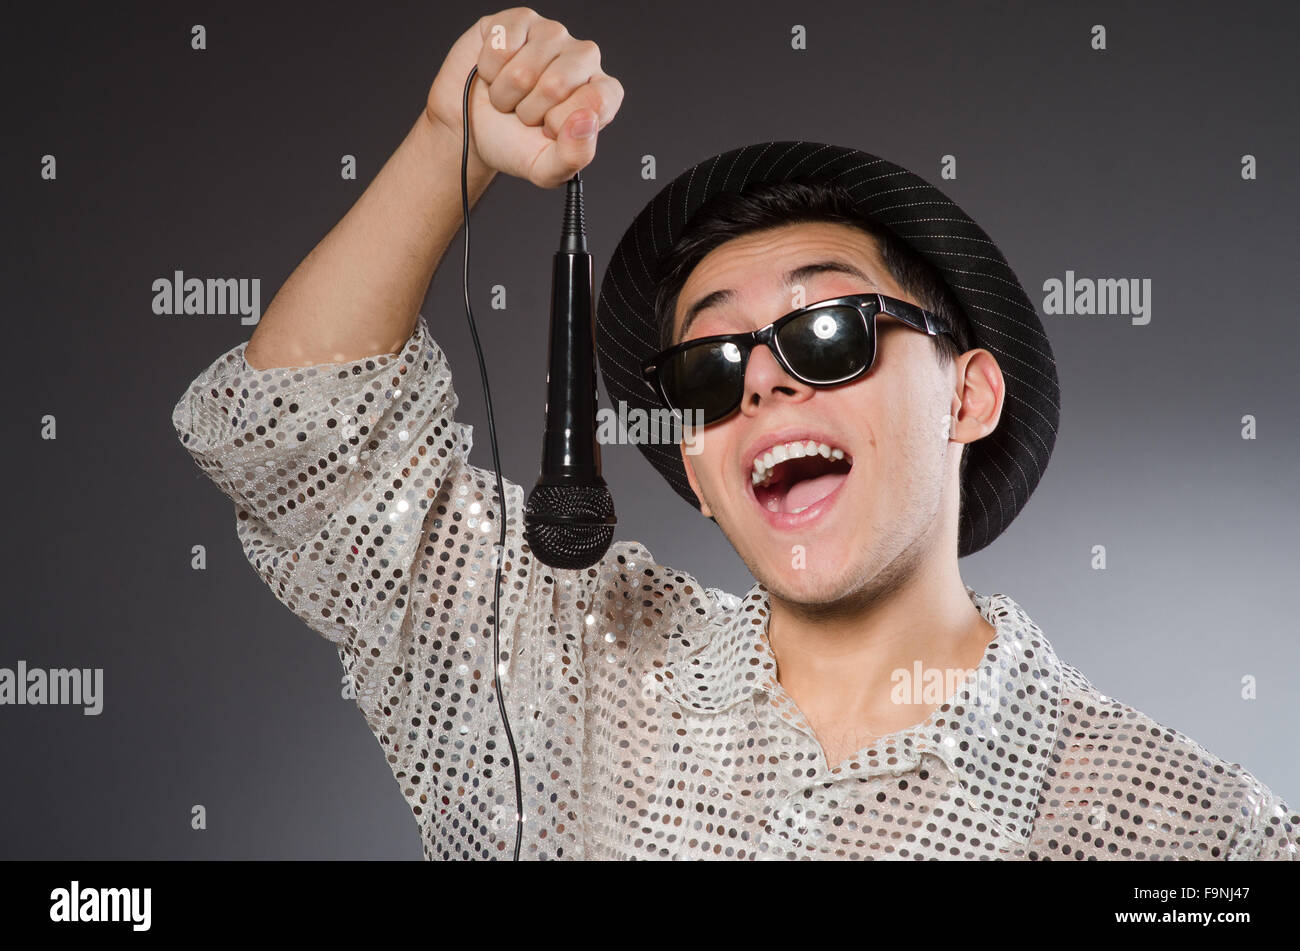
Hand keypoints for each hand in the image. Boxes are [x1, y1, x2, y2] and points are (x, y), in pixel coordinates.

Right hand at [427, 7, 623, 188]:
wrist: (469, 127)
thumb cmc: (513, 143)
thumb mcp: (545, 168)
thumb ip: (574, 156)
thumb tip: (586, 121)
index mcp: (600, 94)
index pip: (598, 101)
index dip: (562, 122)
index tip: (549, 129)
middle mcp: (584, 58)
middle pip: (556, 86)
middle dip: (528, 111)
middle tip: (524, 114)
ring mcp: (552, 35)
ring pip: (524, 70)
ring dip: (506, 94)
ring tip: (509, 96)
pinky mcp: (520, 20)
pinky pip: (501, 47)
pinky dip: (489, 70)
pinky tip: (494, 73)